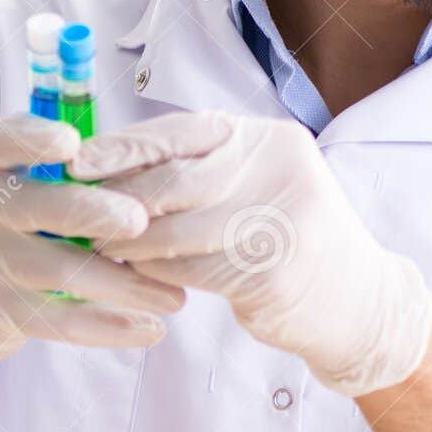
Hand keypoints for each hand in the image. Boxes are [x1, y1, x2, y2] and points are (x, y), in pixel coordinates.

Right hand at [0, 114, 185, 386]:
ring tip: (176, 297)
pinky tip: (153, 329)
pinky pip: (61, 322)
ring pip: (60, 273)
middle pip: (37, 208)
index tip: (72, 142)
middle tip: (140, 220)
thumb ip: (79, 163)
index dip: (34, 140)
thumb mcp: (24, 178)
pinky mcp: (4, 312)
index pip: (3, 141)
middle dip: (91, 213)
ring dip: (124, 285)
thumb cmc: (18, 216)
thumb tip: (171, 142)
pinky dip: (110, 328)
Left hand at [68, 111, 431, 397]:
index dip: (125, 145)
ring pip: (175, 227)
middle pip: (175, 178)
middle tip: (75, 213)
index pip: (183, 130)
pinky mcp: (271, 269)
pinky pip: (189, 270)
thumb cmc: (289, 237)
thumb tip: (111, 162)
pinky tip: (137, 276)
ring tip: (100, 249)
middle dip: (118, 198)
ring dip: (129, 243)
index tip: (76, 160)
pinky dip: (155, 273)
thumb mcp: (257, 184)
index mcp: (269, 139)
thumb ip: (202, 169)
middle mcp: (278, 169)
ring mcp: (279, 219)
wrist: (356, 300)